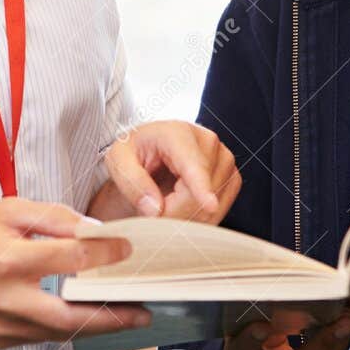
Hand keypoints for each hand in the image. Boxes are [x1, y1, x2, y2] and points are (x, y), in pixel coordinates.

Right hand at [0, 197, 152, 348]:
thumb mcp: (10, 210)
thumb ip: (55, 218)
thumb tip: (95, 231)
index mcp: (7, 259)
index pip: (69, 259)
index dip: (104, 255)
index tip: (127, 250)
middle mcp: (4, 297)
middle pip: (70, 316)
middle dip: (112, 317)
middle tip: (142, 313)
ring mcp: (0, 324)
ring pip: (59, 332)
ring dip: (94, 325)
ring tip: (124, 316)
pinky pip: (41, 336)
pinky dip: (65, 326)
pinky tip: (84, 316)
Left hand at [92, 120, 240, 223]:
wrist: (151, 150)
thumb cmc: (134, 151)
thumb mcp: (118, 161)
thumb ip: (133, 182)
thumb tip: (155, 208)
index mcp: (177, 132)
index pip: (192, 164)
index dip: (201, 187)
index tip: (209, 205)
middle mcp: (207, 141)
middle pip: (199, 194)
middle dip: (174, 213)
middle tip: (151, 210)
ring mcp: (224, 159)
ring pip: (212, 206)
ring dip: (186, 217)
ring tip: (165, 203)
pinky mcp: (231, 176)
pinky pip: (221, 209)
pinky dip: (200, 218)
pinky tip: (182, 208)